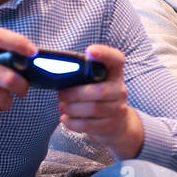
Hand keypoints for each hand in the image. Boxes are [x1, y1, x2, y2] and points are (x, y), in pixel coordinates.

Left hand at [56, 44, 144, 158]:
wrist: (117, 123)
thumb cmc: (99, 97)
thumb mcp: (96, 81)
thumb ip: (83, 73)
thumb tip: (56, 71)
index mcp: (115, 73)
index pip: (116, 59)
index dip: (104, 53)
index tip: (89, 51)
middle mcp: (120, 90)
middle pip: (99, 91)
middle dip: (74, 93)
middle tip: (60, 95)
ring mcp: (117, 109)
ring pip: (92, 109)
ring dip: (71, 108)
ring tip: (63, 106)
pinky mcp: (110, 125)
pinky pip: (88, 125)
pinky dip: (72, 122)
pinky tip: (66, 118)